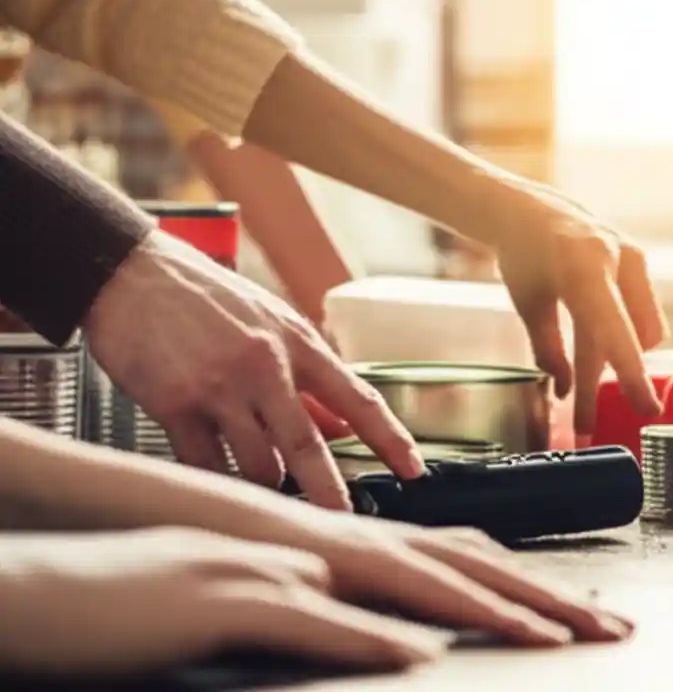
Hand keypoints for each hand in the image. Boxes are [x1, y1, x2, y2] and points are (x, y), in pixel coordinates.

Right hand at [0, 420, 634, 661]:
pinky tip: (421, 654)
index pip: (468, 560)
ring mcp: (303, 559)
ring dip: (488, 607)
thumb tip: (411, 627)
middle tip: (612, 626)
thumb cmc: (194, 562)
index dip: (532, 589)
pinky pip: (322, 612)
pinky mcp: (247, 587)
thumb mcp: (296, 577)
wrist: (103, 540)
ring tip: (553, 635)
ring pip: (416, 578)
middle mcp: (348, 543)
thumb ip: (354, 592)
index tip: (588, 618)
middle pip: (468, 565)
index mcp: (363, 542)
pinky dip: (375, 630)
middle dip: (544, 599)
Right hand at [83, 229, 420, 508]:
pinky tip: (222, 485)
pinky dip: (219, 482)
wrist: (132, 274)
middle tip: (346, 524)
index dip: (391, 438)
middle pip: (308, 445)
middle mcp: (265, 366)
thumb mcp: (271, 323)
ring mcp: (219, 387)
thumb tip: (341, 428)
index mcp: (298, 343)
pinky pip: (206, 465)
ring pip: (257, 464)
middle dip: (330, 492)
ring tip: (269, 495)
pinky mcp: (175, 404)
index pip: (358, 398)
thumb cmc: (206, 298)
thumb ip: (306, 376)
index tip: (415, 470)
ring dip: (267, 488)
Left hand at [495, 186, 667, 432]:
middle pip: (627, 338)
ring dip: (612, 364)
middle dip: (609, 384)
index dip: (631, 374)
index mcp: (583, 268)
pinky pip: (640, 313)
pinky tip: (596, 355)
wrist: (531, 211)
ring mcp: (633, 258)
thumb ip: (549, 349)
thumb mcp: (529, 305)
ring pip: (638, 330)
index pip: (614, 331)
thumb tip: (566, 392)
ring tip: (585, 398)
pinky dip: (619, 338)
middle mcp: (617, 259)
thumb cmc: (525, 255)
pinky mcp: (639, 262)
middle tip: (590, 422)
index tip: (645, 408)